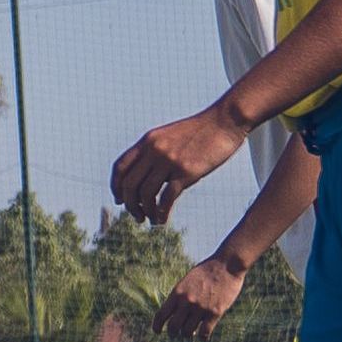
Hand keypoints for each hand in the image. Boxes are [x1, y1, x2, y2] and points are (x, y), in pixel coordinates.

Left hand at [111, 108, 247, 223]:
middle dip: (130, 204)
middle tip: (137, 215)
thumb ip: (156, 151)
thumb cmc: (200, 131)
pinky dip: (161, 213)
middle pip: (129, 184)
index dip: (116, 187)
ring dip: (145, 211)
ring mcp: (169, 161)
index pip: (120, 167)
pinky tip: (163, 220)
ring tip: (150, 219)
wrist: (225, 121)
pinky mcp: (187, 171)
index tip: (119, 200)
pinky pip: (166, 199)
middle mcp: (154, 150)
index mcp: (147, 141)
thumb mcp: (170, 136)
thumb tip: (147, 173)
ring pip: (146, 194)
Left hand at [156, 253, 246, 341]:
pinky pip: (204, 333)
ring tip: (191, 331)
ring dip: (188, 334)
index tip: (157, 331)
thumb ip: (180, 296)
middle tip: (175, 334)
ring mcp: (201, 308)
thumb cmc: (207, 271)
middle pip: (173, 327)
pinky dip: (202, 336)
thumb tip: (174, 314)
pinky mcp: (215, 313)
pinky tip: (203, 335)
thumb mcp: (187, 281)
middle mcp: (187, 302)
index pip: (161, 314)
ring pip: (188, 332)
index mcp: (177, 293)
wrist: (227, 265)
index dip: (157, 326)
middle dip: (173, 333)